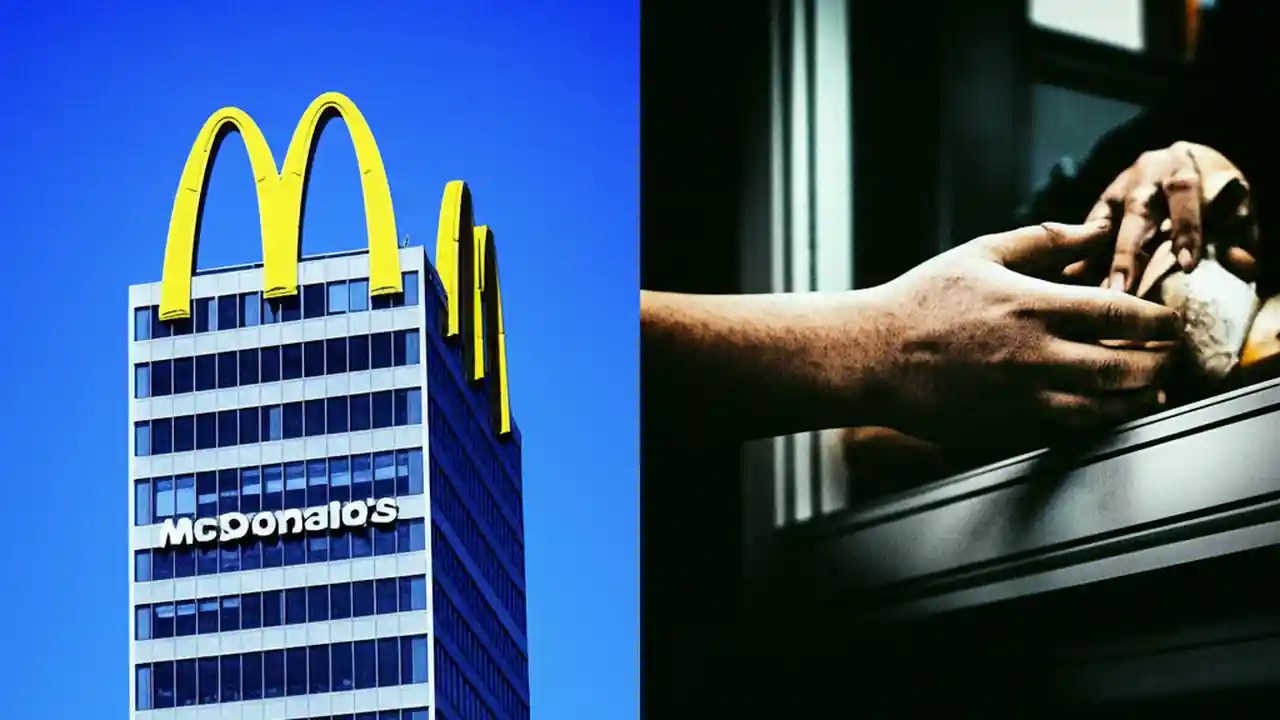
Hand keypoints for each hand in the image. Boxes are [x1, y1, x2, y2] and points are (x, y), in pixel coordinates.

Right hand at [864, 220, 1180, 447]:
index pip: (1121, 315)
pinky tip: (1105, 408)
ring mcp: (1023, 396)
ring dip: (1137, 398)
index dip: (1158, 319)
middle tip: (1167, 356)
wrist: (874, 357)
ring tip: (1149, 386)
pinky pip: (1070, 429)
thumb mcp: (980, 254)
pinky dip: (1098, 419)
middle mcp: (1035, 355)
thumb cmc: (921, 303)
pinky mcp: (1008, 425)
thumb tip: (1094, 230)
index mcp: (1033, 306)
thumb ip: (1044, 240)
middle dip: (1159, 363)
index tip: (1167, 320)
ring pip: (1105, 407)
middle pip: (1125, 367)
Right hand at [1074, 142, 1257, 292]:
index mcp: (1182, 168)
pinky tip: (1073, 287)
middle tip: (1120, 290)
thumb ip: (1239, 232)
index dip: (1184, 228)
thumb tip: (1241, 262)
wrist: (1181, 166)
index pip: (1184, 193)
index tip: (1186, 265)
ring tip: (1092, 298)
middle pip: (1135, 213)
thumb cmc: (1212, 193)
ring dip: (1095, 264)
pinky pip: (1083, 236)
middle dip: (1127, 254)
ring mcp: (1115, 191)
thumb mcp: (1235, 206)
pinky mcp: (1097, 210)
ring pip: (1102, 226)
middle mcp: (1144, 175)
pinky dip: (1079, 262)